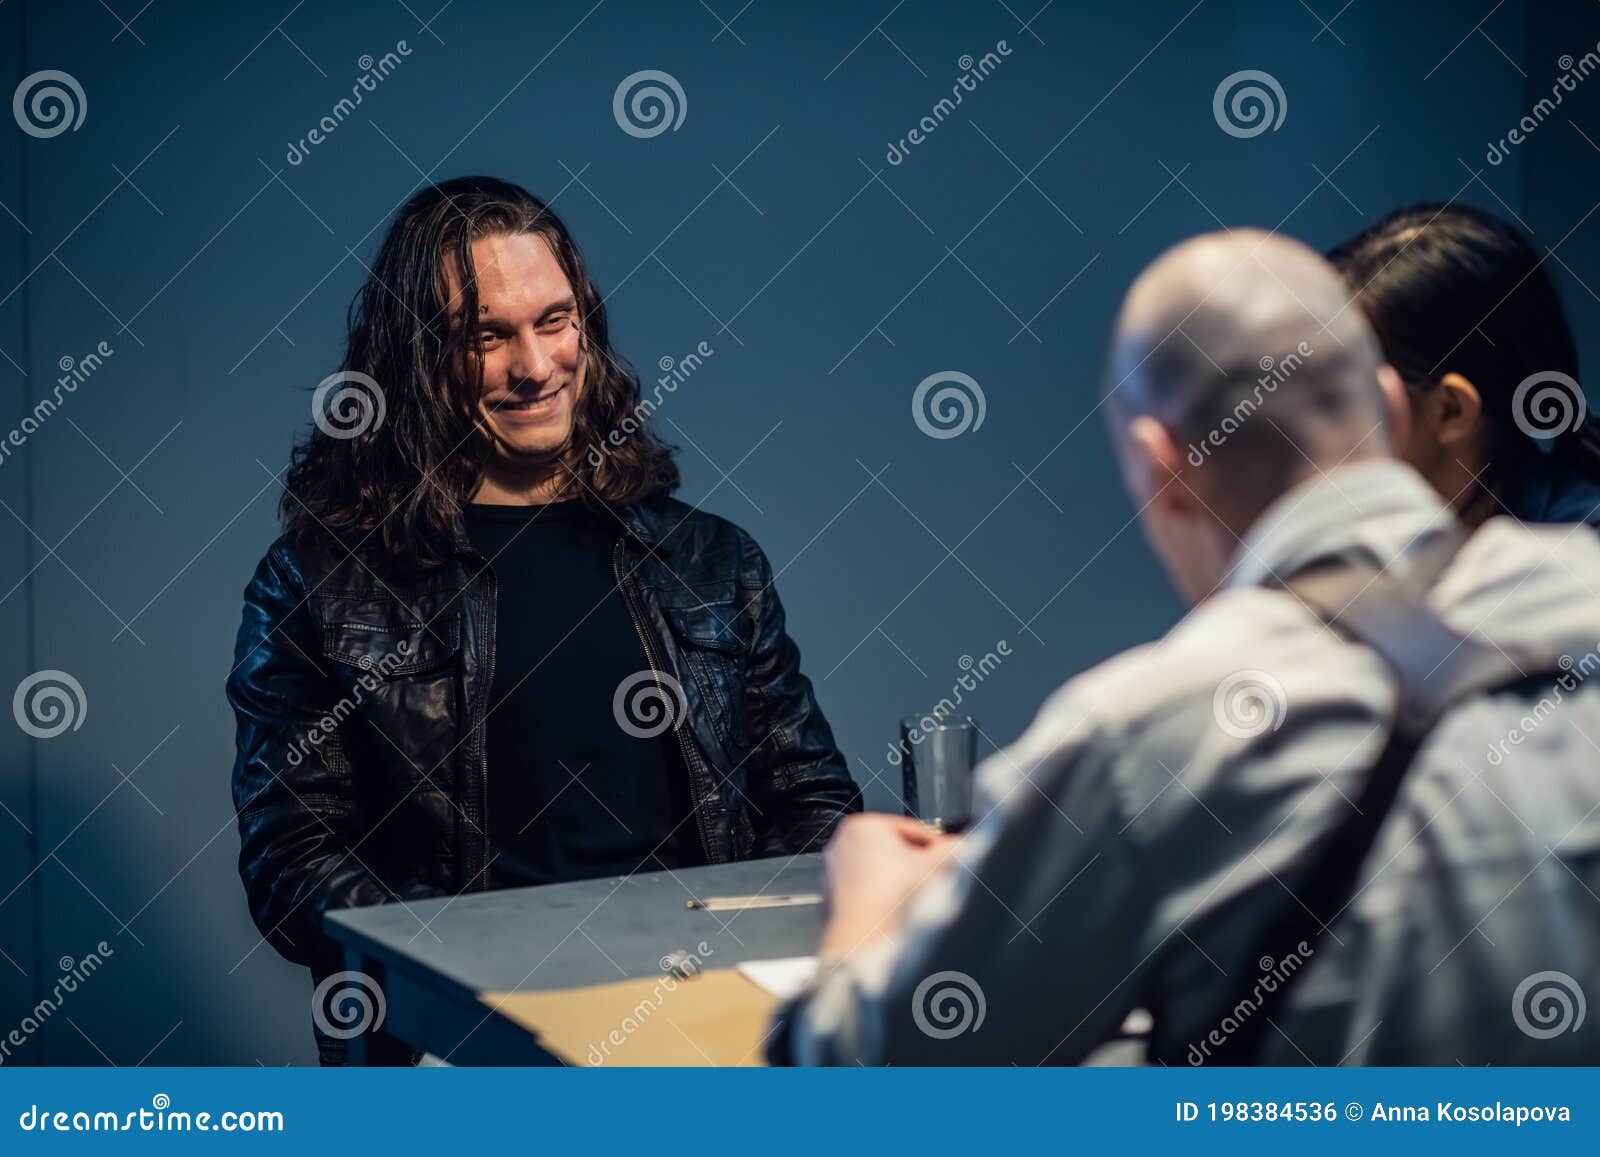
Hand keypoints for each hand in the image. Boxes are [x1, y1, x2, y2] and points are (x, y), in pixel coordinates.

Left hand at [818, 813, 959, 957]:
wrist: (865, 937)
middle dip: (916, 863)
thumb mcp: (934, 867)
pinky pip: (867, 889)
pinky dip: (882, 896)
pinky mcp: (835, 895)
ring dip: (900, 880)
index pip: (913, 830)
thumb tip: (960, 847)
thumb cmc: (891, 898)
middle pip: (895, 849)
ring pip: (880, 869)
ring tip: (916, 896)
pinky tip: (897, 909)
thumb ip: (952, 850)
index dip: (937, 845)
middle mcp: (844, 843)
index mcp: (864, 825)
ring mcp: (836, 870)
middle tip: (934, 877)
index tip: (948, 856)